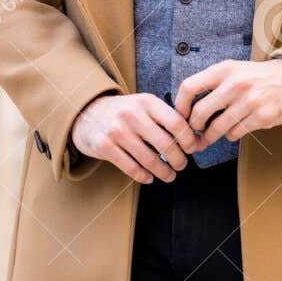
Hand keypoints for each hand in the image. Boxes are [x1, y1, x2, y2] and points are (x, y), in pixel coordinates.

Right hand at [71, 92, 199, 184]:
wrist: (87, 112)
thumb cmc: (124, 112)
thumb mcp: (144, 105)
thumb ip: (166, 118)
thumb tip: (194, 139)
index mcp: (147, 102)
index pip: (176, 123)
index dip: (188, 140)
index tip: (192, 149)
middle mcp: (132, 114)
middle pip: (165, 143)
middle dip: (178, 159)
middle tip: (182, 165)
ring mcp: (117, 131)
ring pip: (149, 159)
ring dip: (164, 172)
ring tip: (169, 176)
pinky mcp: (104, 146)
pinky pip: (131, 168)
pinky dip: (144, 176)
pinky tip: (150, 178)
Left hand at [174, 59, 281, 151]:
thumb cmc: (257, 77)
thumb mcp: (233, 69)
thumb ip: (212, 83)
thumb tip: (188, 108)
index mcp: (224, 69)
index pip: (190, 87)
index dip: (180, 105)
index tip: (181, 115)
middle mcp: (235, 84)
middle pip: (200, 112)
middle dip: (192, 128)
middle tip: (193, 134)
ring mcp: (249, 101)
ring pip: (216, 128)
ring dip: (209, 137)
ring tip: (207, 139)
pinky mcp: (261, 116)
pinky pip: (234, 133)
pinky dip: (230, 135)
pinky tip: (233, 130)